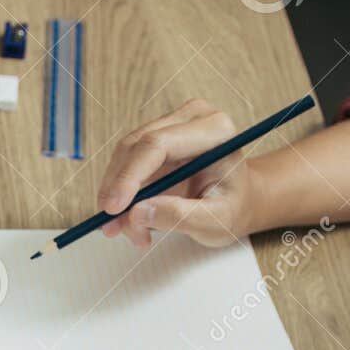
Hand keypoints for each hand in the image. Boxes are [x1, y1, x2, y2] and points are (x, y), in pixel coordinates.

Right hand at [95, 98, 258, 247]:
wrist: (238, 200)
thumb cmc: (233, 208)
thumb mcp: (215, 221)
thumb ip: (179, 216)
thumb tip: (136, 213)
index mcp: (215, 131)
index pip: (157, 145)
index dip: (128, 177)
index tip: (112, 209)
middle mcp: (192, 118)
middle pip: (135, 147)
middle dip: (116, 190)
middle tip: (110, 228)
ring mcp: (171, 124)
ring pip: (124, 156)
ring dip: (116, 195)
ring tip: (128, 231)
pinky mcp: (156, 137)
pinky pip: (125, 163)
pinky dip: (120, 193)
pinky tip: (131, 218)